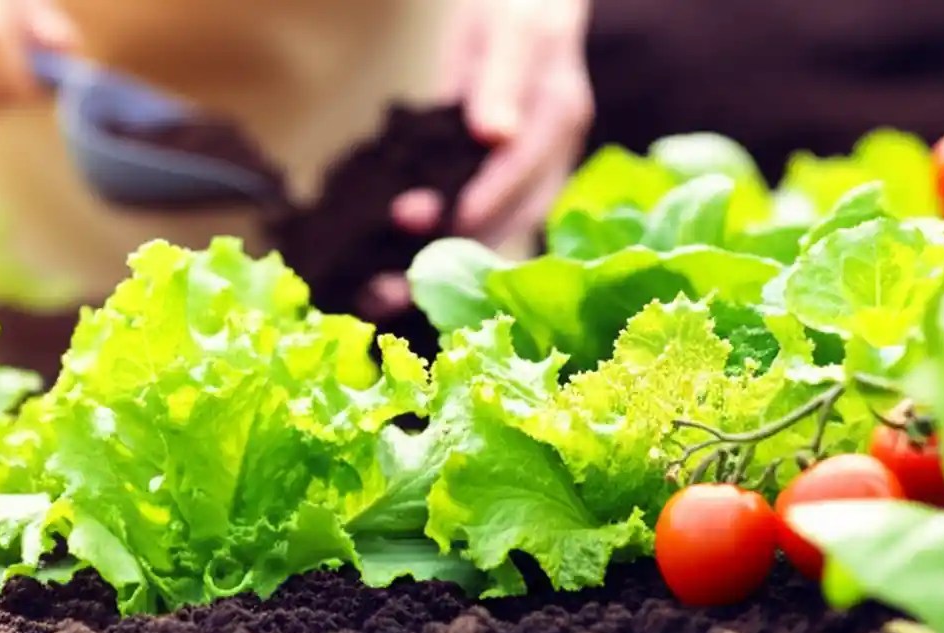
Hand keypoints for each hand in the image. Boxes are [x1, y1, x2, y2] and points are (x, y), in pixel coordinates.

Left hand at [365, 0, 593, 320]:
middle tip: (401, 280)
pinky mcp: (493, 185)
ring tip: (384, 294)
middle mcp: (547, 159)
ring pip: (487, 234)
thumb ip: (503, 79)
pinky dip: (432, 252)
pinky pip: (466, 226)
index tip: (451, 223)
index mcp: (559, 117)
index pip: (525, 170)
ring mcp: (523, 177)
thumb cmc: (515, 7)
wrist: (518, 8)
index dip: (489, 200)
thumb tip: (494, 134)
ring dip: (440, 266)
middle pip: (509, 219)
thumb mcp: (511, 29)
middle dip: (456, 252)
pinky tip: (388, 276)